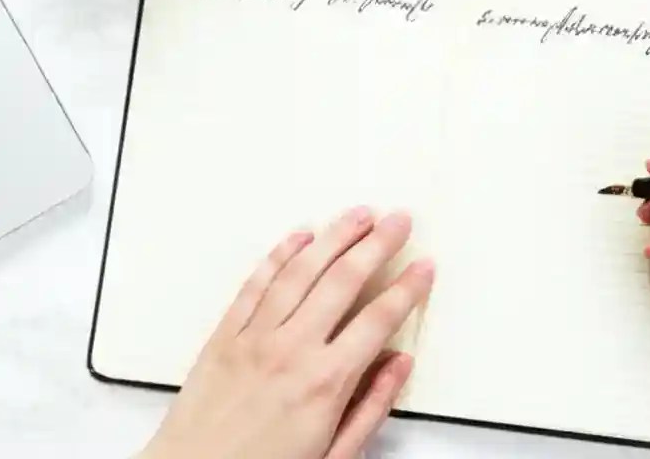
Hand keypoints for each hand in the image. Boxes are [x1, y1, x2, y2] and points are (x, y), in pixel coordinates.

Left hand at [140, 208, 433, 458]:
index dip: (408, 288)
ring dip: (333, 237)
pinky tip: (299, 236)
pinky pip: (256, 283)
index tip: (424, 267)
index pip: (380, 318)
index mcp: (326, 382)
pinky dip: (280, 254)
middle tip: (399, 220)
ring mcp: (255, 337)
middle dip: (377, 244)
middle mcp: (291, 350)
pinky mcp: (225, 335)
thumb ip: (371, 407)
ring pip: (301, 270)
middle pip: (343, 280)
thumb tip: (399, 364)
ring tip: (357, 215)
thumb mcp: (335, 456)